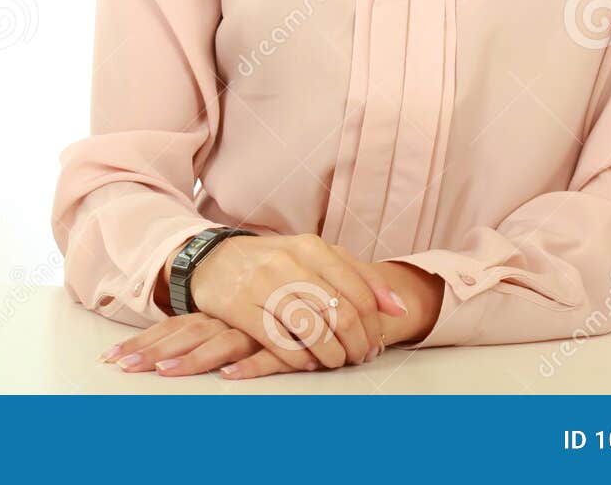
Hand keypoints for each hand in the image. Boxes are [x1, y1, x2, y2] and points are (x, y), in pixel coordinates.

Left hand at [97, 311, 298, 377]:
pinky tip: (229, 376)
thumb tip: (163, 351)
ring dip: (192, 360)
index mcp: (213, 312)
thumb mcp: (234, 316)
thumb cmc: (270, 306)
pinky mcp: (281, 341)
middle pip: (185, 335)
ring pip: (219, 345)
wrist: (318, 283)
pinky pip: (265, 356)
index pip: (172, 327)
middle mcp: (228, 317)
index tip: (110, 357)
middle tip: (121, 367)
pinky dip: (248, 366)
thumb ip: (207, 330)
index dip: (143, 342)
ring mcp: (253, 329)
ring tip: (165, 373)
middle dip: (152, 352)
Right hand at [180, 233, 409, 370]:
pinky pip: (280, 344)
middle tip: (358, 358)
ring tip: (335, 362)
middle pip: (341, 315)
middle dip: (357, 345)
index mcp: (312, 247)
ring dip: (332, 356)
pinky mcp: (239, 307)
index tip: (375, 343)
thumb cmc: (273, 261)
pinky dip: (300, 361)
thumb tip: (398, 308)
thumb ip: (356, 275)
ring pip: (313, 332)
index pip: (360, 294)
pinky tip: (307, 363)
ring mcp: (263, 285)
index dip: (373, 327)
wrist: (212, 259)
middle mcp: (289, 263)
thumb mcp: (313, 256)